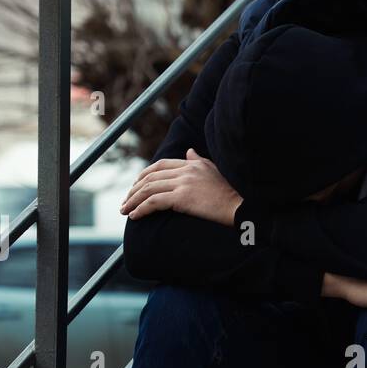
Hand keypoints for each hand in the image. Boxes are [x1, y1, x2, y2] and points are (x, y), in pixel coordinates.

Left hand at [120, 149, 242, 224]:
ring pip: (149, 189)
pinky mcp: (182, 198)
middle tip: (126, 201)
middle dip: (134, 189)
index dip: (144, 175)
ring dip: (133, 200)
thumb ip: (198, 161)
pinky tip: (135, 216)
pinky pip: (154, 202)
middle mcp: (185, 171)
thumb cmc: (231, 193)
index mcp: (192, 164)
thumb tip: (189, 151)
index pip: (160, 165)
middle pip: (150, 177)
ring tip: (126, 210)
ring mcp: (183, 183)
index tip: (136, 185)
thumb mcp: (213, 171)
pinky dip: (141, 209)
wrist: (240, 207)